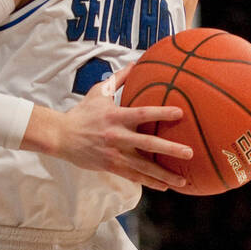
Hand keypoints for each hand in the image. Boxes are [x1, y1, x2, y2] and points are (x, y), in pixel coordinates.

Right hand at [34, 65, 190, 189]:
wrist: (61, 136)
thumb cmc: (83, 113)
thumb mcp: (99, 92)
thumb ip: (119, 78)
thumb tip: (136, 62)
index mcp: (116, 116)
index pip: (142, 114)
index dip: (161, 113)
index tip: (180, 113)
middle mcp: (116, 137)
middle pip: (147, 145)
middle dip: (170, 150)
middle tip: (189, 153)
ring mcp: (114, 154)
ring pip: (143, 167)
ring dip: (164, 175)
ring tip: (183, 181)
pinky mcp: (111, 167)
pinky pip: (133, 177)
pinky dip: (150, 182)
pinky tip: (165, 187)